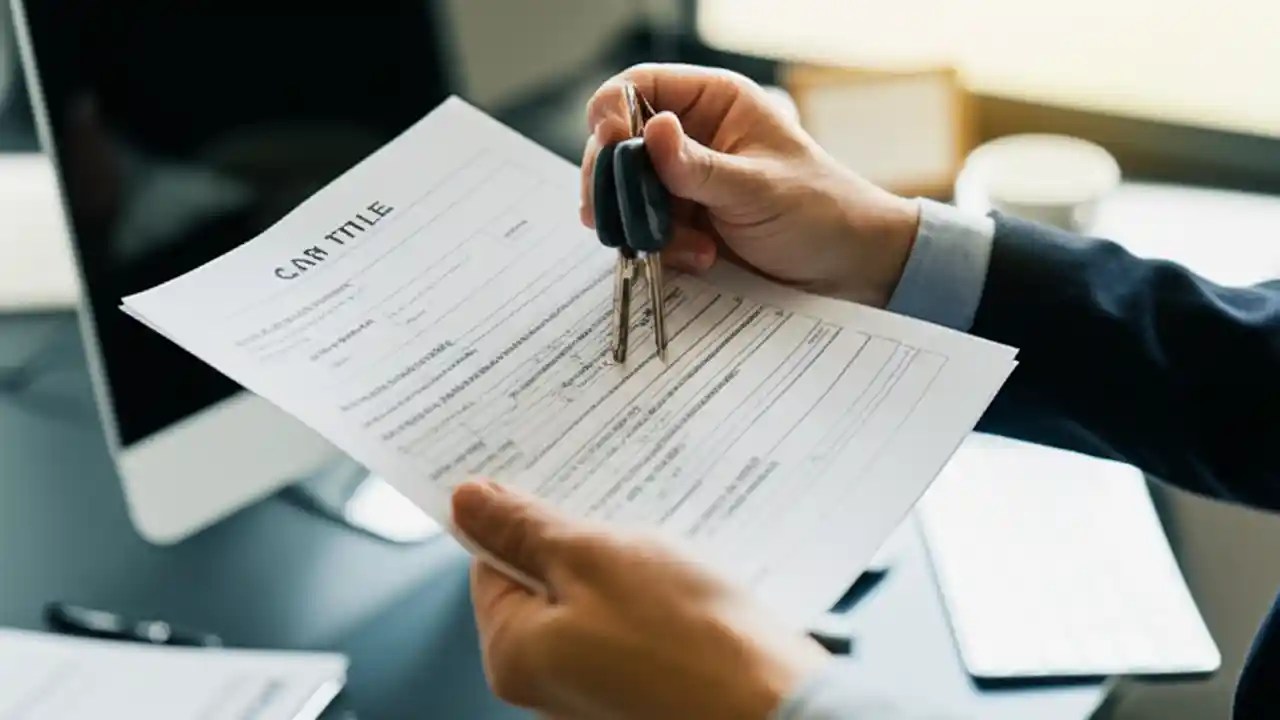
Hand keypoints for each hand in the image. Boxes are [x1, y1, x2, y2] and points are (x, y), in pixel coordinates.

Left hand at [452, 480, 830, 719]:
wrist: (773, 707)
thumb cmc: (684, 638)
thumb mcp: (593, 559)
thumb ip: (525, 529)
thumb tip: (467, 501)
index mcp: (514, 653)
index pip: (490, 563)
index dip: (519, 514)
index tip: (548, 475)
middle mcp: (547, 681)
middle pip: (542, 582)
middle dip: (574, 535)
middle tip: (609, 493)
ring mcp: (596, 687)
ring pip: (592, 599)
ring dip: (618, 561)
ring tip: (653, 532)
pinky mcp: (643, 686)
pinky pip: (629, 624)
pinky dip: (648, 592)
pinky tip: (678, 572)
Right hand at [581, 63, 919, 307]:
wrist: (847, 267)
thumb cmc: (819, 211)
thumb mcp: (757, 187)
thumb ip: (698, 165)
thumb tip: (650, 130)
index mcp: (714, 103)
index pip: (638, 87)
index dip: (611, 112)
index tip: (608, 145)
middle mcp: (690, 136)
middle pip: (617, 145)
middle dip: (616, 183)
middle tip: (612, 214)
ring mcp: (682, 182)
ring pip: (625, 195)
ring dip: (643, 225)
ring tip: (689, 249)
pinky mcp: (682, 223)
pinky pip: (645, 231)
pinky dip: (661, 250)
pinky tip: (702, 260)